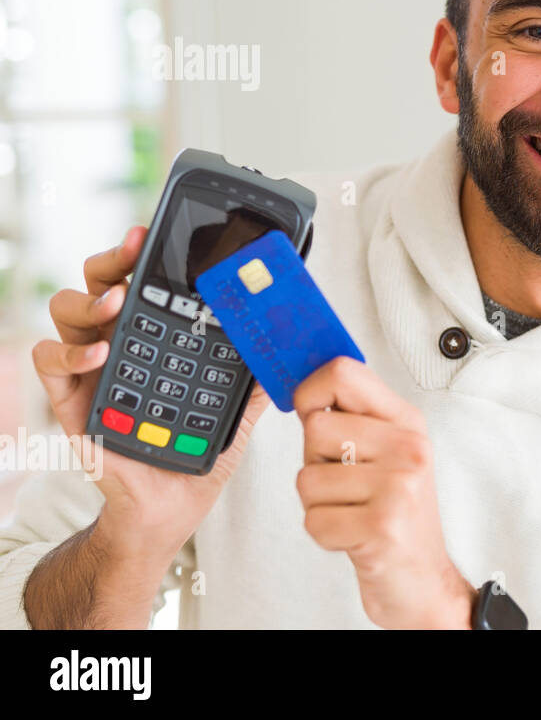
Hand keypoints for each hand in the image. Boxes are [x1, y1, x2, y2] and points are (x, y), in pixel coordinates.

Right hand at [31, 226, 273, 562]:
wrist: (171, 506)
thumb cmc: (199, 450)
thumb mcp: (239, 405)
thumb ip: (258, 372)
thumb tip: (292, 339)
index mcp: (158, 332)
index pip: (146, 278)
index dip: (147, 252)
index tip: (157, 231)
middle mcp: (120, 339)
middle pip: (99, 278)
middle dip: (114, 258)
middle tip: (134, 253)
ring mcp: (92, 366)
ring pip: (66, 308)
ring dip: (90, 297)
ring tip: (117, 302)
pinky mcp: (70, 398)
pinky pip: (49, 359)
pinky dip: (70, 349)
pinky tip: (100, 352)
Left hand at [293, 356, 475, 628]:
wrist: (422, 577)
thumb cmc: (398, 514)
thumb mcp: (387, 453)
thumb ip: (353, 417)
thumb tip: (306, 387)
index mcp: (406, 422)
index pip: (344, 373)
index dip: (310, 390)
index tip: (309, 409)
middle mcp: (408, 448)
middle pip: (315, 428)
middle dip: (316, 462)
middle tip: (348, 483)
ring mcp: (398, 486)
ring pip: (307, 479)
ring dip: (319, 504)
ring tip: (354, 510)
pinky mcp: (382, 526)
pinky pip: (314, 520)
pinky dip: (325, 534)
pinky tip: (354, 534)